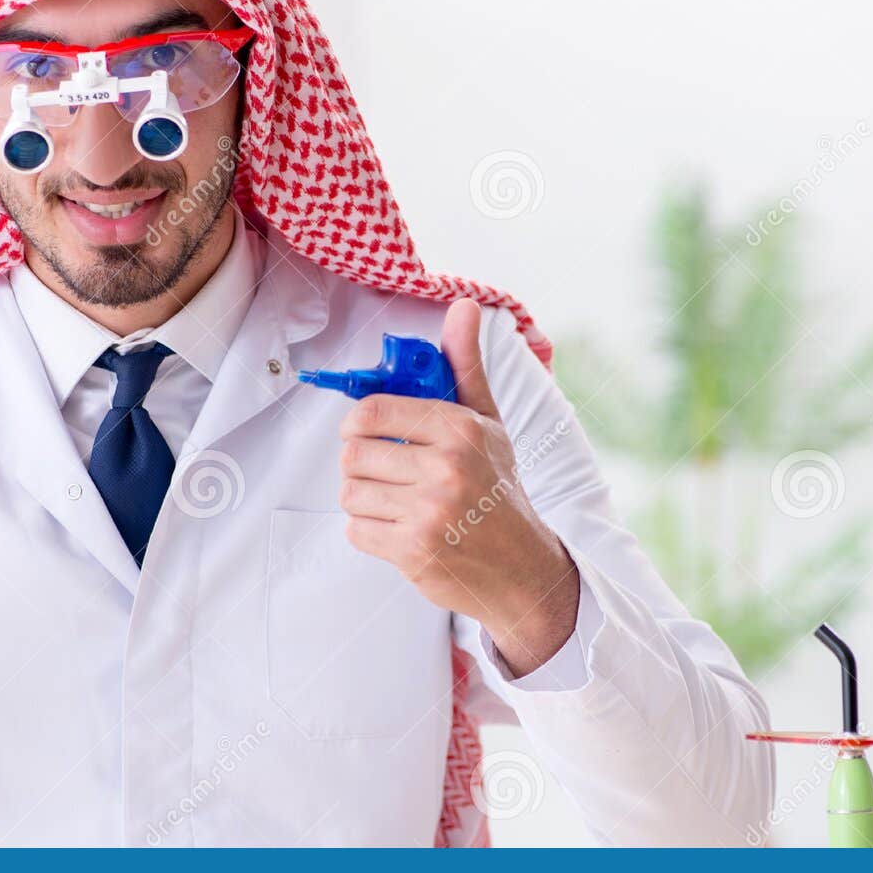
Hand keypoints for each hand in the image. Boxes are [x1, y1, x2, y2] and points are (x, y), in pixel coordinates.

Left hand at [337, 298, 579, 676]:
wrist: (523, 567)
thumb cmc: (498, 489)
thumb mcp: (488, 423)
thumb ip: (465, 367)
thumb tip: (464, 305)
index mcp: (459, 428)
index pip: (371, 411)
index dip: (359, 422)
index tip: (371, 432)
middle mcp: (445, 466)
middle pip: (353, 453)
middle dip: (361, 465)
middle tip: (386, 472)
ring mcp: (429, 511)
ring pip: (350, 492)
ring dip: (363, 499)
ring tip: (395, 502)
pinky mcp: (414, 551)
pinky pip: (356, 531)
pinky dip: (370, 532)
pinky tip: (401, 529)